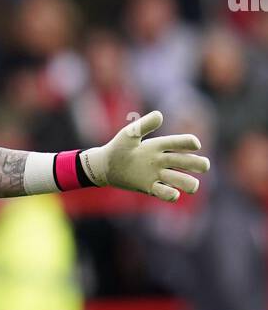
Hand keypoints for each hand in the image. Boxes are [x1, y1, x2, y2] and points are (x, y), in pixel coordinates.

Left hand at [81, 111, 210, 202]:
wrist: (105, 166)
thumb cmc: (118, 147)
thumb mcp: (129, 134)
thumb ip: (143, 125)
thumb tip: (160, 115)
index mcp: (159, 145)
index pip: (180, 143)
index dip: (189, 143)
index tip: (196, 144)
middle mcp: (162, 160)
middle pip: (187, 162)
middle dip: (198, 164)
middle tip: (204, 166)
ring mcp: (157, 175)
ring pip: (181, 180)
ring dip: (189, 183)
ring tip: (192, 186)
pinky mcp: (150, 188)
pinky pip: (164, 193)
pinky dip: (171, 194)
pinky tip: (173, 194)